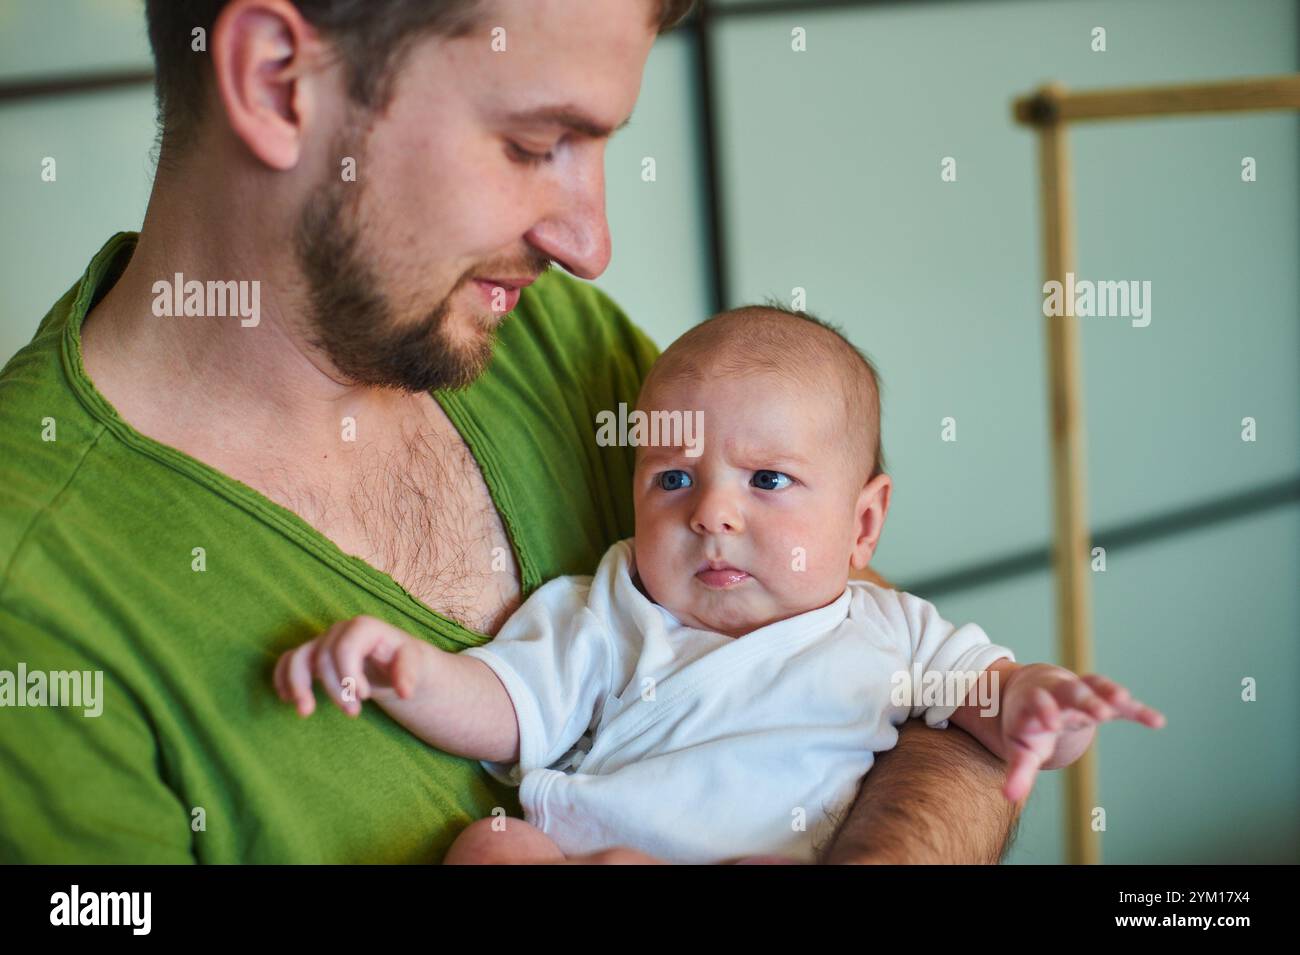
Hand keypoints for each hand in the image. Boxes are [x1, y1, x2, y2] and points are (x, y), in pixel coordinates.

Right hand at [273, 615, 435, 717]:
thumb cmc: (404, 661)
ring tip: (305, 712)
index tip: (363, 696)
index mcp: (364, 628)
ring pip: (298, 658)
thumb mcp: (415, 663)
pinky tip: (287, 699)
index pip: (345, 647)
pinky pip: (288, 661)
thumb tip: (404, 692)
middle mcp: (340, 631)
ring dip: (298, 685)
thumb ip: (409, 673)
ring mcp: (324, 642)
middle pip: (323, 658)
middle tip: (354, 713)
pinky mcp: (313, 656)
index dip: (348, 674)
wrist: (395, 662)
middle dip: (335, 689)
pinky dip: (283, 679)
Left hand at [999, 664, 1164, 802]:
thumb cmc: (1027, 726)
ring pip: (1094, 686)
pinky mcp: (1098, 695)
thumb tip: (1009, 797)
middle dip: (1084, 700)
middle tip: (1099, 714)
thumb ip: (1018, 771)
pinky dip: (1136, 709)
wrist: (1032, 691)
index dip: (1044, 710)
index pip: (1036, 701)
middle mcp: (1056, 692)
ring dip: (1109, 693)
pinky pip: (1119, 701)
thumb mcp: (1020, 747)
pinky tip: (1157, 722)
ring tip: (1125, 700)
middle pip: (1069, 690)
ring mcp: (1079, 691)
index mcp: (1032, 703)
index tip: (1052, 724)